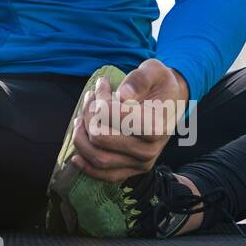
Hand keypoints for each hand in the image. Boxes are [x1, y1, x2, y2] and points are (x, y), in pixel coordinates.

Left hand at [69, 58, 189, 182]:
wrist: (170, 103)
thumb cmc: (159, 84)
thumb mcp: (153, 71)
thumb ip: (139, 79)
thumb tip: (123, 96)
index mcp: (156, 126)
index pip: (116, 118)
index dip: (101, 100)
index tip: (102, 85)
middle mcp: (150, 150)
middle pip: (100, 137)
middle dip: (89, 114)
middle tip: (90, 98)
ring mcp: (141, 163)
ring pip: (98, 157)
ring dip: (81, 137)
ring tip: (81, 117)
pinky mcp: (131, 170)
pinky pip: (104, 175)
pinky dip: (86, 166)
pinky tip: (76, 156)